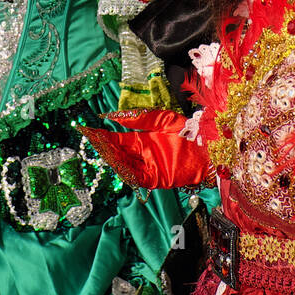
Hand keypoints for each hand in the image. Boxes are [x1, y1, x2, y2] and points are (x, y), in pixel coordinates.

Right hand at [80, 109, 211, 188]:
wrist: (207, 143)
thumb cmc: (187, 129)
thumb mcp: (160, 119)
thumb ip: (138, 118)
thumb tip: (113, 116)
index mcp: (142, 140)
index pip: (117, 139)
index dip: (102, 136)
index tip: (87, 130)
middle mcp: (143, 154)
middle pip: (118, 153)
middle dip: (104, 147)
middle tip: (92, 140)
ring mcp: (149, 167)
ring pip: (125, 165)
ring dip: (113, 159)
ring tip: (102, 149)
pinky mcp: (157, 178)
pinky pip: (138, 177)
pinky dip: (127, 171)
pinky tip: (118, 163)